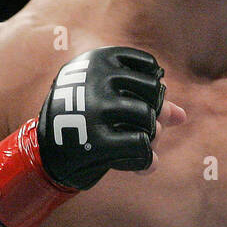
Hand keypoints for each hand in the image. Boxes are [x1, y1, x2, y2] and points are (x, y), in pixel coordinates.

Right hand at [36, 47, 185, 189]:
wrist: (44, 154)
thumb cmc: (83, 120)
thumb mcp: (110, 102)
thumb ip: (147, 103)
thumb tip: (182, 116)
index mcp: (98, 60)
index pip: (151, 71)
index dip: (154, 92)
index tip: (142, 105)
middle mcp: (95, 79)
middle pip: (153, 95)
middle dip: (155, 116)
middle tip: (147, 130)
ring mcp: (95, 109)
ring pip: (150, 120)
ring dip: (152, 139)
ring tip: (143, 147)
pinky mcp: (96, 140)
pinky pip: (142, 148)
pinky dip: (148, 161)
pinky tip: (144, 167)